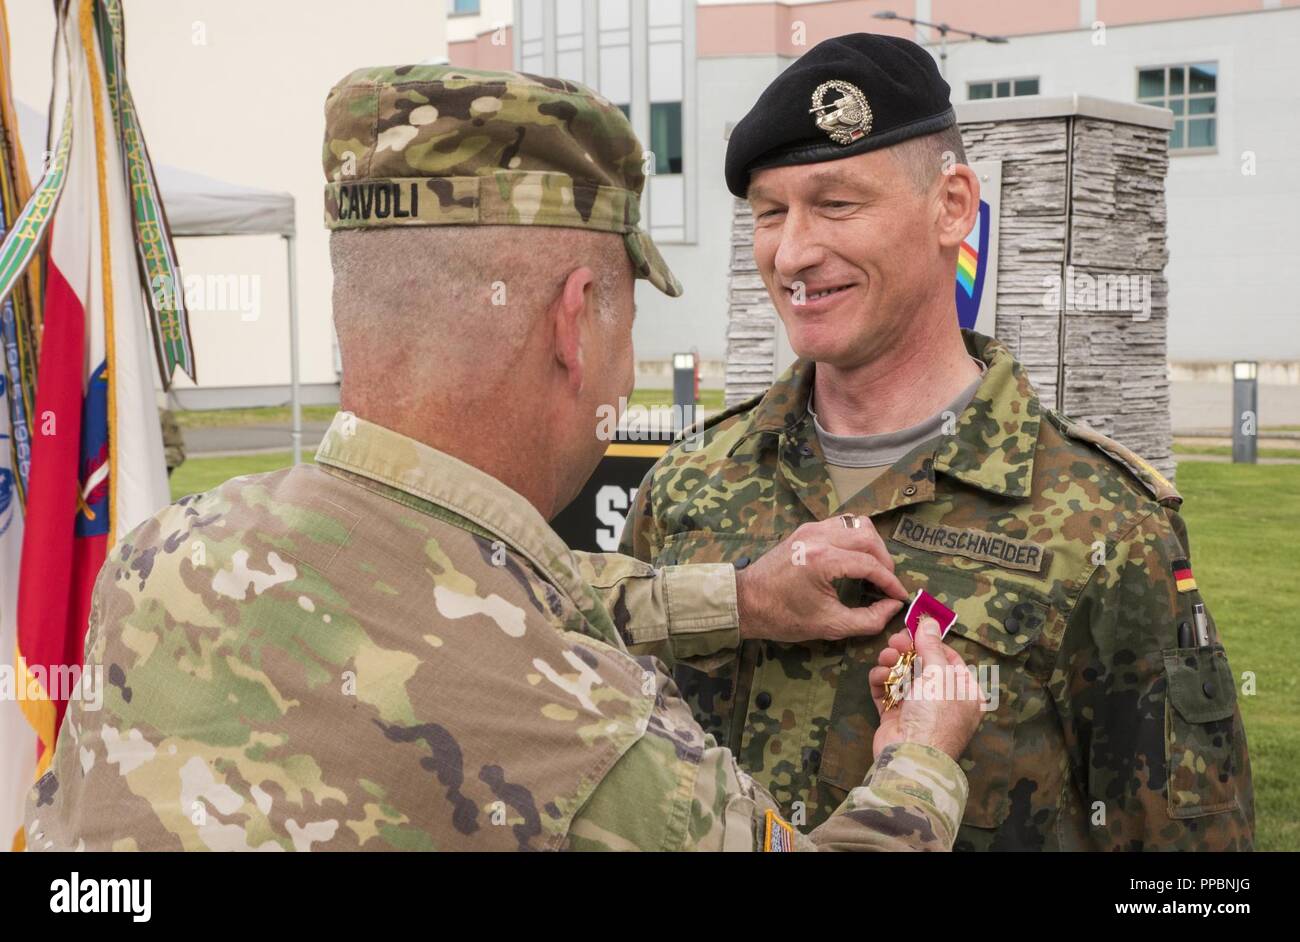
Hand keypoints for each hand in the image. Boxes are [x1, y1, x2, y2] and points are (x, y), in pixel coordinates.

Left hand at [735, 515, 908, 642]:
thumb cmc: (783, 617)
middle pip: (868, 536)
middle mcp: (818, 537)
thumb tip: (892, 607)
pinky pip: (840, 524)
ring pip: (855, 524)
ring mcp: (810, 529)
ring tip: (874, 569)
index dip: (890, 582)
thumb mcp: (829, 625)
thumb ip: (867, 619)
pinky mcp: (805, 529)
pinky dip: (854, 538)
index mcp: (823, 560)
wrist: (746, 602)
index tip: (900, 596)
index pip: (870, 564)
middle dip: (884, 560)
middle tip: (887, 583)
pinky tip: (855, 558)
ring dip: (871, 544)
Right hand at [868, 617, 983, 760]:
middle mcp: (943, 700)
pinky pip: (886, 692)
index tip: (916, 631)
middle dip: (908, 651)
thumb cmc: (935, 714)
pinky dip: (881, 681)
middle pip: (923, 666)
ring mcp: (917, 709)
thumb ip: (931, 645)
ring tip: (885, 658)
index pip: (950, 660)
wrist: (911, 755)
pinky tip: (879, 676)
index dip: (932, 643)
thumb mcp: (939, 674)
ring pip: (902, 676)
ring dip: (892, 663)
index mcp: (965, 693)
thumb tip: (929, 620)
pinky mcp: (895, 716)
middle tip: (895, 641)